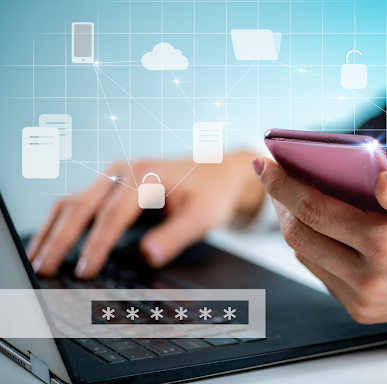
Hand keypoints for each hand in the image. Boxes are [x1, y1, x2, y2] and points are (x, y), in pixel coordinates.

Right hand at [27, 151, 264, 278]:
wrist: (219, 174)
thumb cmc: (213, 193)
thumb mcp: (204, 216)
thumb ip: (176, 235)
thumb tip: (147, 256)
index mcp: (147, 176)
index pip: (113, 215)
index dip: (97, 245)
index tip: (84, 271)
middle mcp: (126, 171)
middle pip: (83, 205)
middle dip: (61, 238)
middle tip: (44, 268)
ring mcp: (117, 175)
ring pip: (75, 200)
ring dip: (54, 228)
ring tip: (38, 257)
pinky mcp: (114, 185)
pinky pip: (81, 201)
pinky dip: (64, 221)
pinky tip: (54, 240)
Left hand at [253, 157, 386, 322]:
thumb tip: (380, 179)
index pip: (315, 209)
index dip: (283, 184)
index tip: (265, 165)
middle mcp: (371, 280)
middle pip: (300, 236)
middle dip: (280, 204)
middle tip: (277, 179)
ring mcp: (365, 300)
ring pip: (306, 257)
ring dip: (294, 226)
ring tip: (295, 200)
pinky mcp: (365, 310)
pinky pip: (322, 275)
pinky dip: (312, 248)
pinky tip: (320, 228)